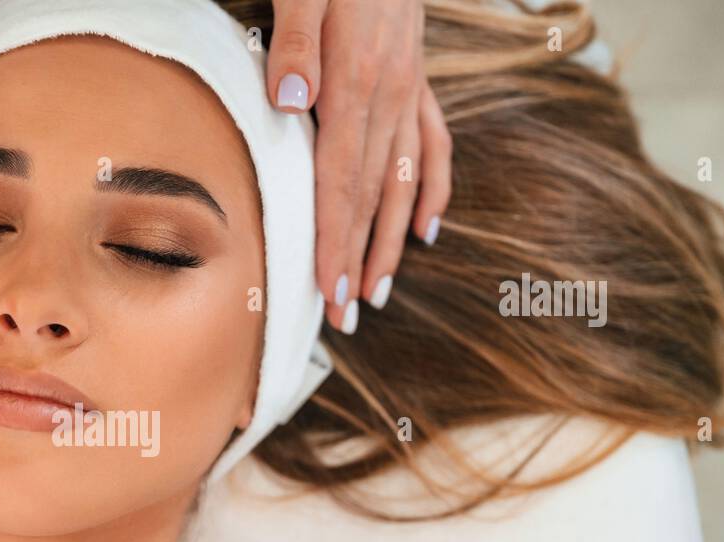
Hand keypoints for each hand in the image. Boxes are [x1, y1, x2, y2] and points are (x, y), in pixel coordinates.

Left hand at [268, 0, 451, 333]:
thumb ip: (296, 41)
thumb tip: (291, 101)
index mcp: (357, 79)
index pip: (341, 180)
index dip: (335, 240)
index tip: (327, 290)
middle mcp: (390, 93)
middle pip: (370, 195)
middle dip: (356, 260)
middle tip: (343, 318)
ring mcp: (408, 88)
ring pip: (403, 180)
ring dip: (389, 241)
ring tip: (375, 293)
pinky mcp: (416, 78)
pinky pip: (432, 143)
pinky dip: (431, 189)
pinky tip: (427, 230)